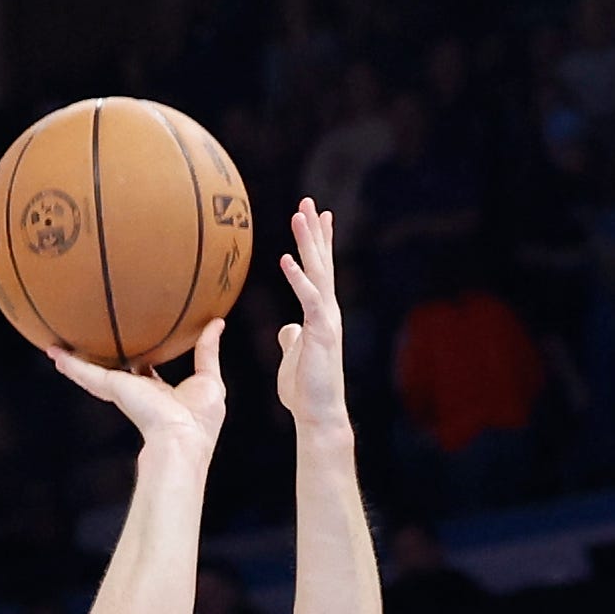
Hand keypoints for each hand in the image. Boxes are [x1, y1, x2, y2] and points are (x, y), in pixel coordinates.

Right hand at [50, 319, 226, 458]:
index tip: (136, 347)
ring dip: (74, 363)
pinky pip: (85, 373)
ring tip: (57, 350)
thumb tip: (216, 324)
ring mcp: (121, 392)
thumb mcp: (208, 378)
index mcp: (160, 393)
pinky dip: (70, 363)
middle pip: (114, 374)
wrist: (181, 438)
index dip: (141, 363)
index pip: (146, 374)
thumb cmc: (198, 420)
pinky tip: (54, 352)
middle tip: (88, 345)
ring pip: (92, 374)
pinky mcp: (112, 388)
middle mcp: (137, 393)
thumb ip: (207, 351)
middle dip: (102, 362)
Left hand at [273, 203, 347, 438]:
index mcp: (319, 313)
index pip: (320, 270)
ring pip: (318, 273)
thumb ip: (293, 337)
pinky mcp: (321, 332)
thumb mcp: (295, 353)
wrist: (318, 412)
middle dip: (314, 231)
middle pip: (321, 262)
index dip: (318, 242)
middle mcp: (327, 310)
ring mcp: (327, 319)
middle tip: (308, 201)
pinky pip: (309, 300)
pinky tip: (287, 260)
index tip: (316, 216)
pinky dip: (298, 279)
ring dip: (308, 243)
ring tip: (300, 215)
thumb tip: (287, 328)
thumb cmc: (305, 387)